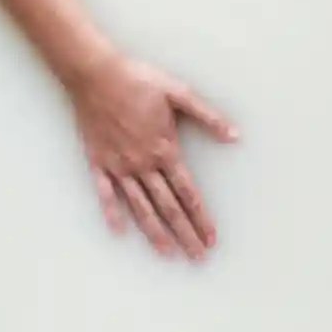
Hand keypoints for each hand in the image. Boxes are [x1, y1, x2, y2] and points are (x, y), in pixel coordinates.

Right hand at [71, 54, 238, 260]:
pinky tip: (119, 231)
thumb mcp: (178, 93)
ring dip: (155, 232)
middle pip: (168, 207)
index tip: (212, 238)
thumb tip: (235, 135)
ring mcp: (119, 166)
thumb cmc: (138, 79)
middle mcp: (143, 164)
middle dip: (185, 233)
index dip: (202, 217)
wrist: (96, 74)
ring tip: (168, 253)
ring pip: (140, 206)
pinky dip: (112, 213)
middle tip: (197, 256)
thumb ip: (208, 116)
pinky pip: (105, 193)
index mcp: (165, 149)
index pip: (188, 192)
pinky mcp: (98, 162)